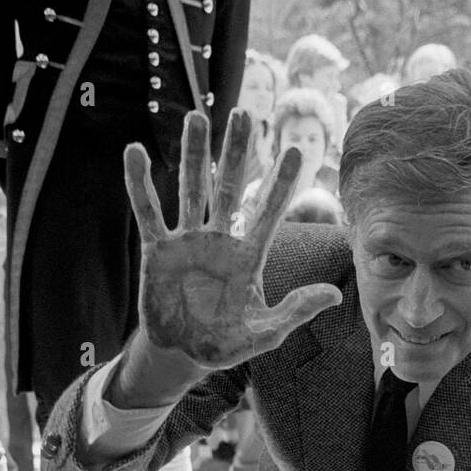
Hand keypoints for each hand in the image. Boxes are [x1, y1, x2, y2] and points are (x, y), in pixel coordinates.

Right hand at [124, 109, 342, 367]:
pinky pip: (148, 211)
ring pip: (191, 188)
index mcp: (248, 256)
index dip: (281, 182)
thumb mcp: (265, 333)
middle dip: (235, 152)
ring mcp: (187, 241)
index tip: (295, 149)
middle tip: (243, 114)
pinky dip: (139, 183)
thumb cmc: (226, 346)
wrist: (183, 356)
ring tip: (194, 117)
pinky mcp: (157, 249)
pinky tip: (134, 151)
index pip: (268, 211)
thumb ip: (296, 311)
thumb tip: (335, 295)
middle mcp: (219, 240)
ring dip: (192, 153)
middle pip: (229, 187)